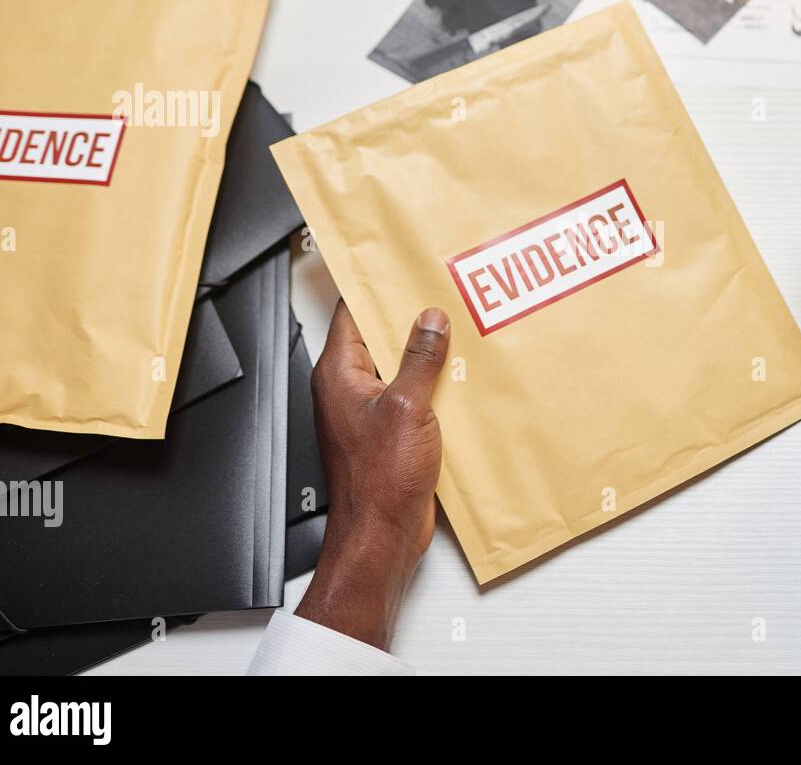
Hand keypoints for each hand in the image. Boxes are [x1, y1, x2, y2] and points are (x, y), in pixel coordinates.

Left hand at [295, 301, 449, 649]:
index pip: (351, 313)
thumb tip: (429, 321)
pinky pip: (415, 396)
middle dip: (413, 319)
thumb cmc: (378, 482)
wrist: (382, 534)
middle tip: (443, 298)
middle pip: (381, 337)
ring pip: (402, 367)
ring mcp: (372, 411)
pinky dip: (437, 386)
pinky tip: (461, 380)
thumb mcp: (407, 406)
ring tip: (458, 335)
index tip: (400, 267)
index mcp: (339, 374)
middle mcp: (350, 389)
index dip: (376, 286)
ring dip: (429, 356)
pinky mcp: (393, 432)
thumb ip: (420, 359)